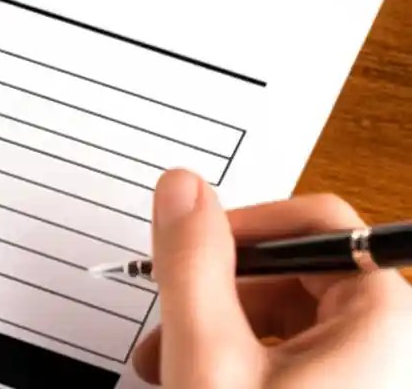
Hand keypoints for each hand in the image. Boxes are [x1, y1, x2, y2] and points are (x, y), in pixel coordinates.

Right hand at [133, 170, 411, 387]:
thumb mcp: (210, 353)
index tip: (192, 246)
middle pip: (297, 272)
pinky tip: (201, 379)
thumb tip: (183, 188)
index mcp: (385, 319)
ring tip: (171, 361)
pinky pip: (297, 357)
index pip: (317, 223)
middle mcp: (394, 344)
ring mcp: (373, 375)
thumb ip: (193, 263)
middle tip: (169, 318)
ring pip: (289, 316)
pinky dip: (241, 360)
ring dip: (218, 328)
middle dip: (219, 291)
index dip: (244, 227)